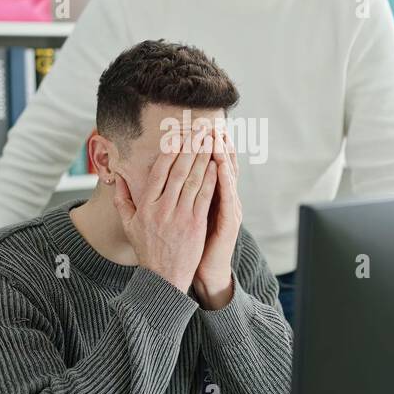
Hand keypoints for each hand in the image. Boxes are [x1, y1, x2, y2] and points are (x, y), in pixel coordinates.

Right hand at [113, 127, 217, 293]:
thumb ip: (122, 199)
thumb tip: (117, 176)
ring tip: (210, 141)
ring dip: (203, 158)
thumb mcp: (128, 224)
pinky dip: (211, 179)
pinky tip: (217, 164)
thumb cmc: (147, 249)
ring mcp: (180, 216)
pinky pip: (204, 197)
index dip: (170, 151)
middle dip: (190, 147)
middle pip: (178, 171)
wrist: (163, 277)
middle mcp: (162, 208)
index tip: (179, 135)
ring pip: (193, 180)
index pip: (159, 171)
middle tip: (199, 129)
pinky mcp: (196, 225)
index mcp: (146, 206)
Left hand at [194, 132, 241, 309]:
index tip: (199, 127)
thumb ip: (179, 196)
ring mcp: (230, 209)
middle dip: (217, 144)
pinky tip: (219, 165)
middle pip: (223, 165)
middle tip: (212, 123)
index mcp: (212, 196)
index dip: (206, 147)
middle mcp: (225, 199)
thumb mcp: (187, 216)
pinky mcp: (229, 222)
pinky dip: (224, 180)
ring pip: (228, 176)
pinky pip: (227, 197)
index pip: (211, 165)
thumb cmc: (194, 244)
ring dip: (223, 155)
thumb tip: (163, 178)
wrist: (208, 271)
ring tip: (217, 136)